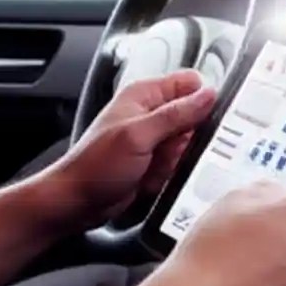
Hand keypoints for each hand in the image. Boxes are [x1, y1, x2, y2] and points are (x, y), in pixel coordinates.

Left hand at [41, 70, 216, 227]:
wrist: (77, 201)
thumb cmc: (96, 164)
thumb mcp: (139, 135)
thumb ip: (176, 114)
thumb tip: (208, 95)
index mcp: (144, 95)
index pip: (189, 84)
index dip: (202, 100)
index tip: (203, 122)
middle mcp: (150, 114)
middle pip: (193, 119)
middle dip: (185, 141)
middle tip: (165, 151)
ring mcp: (152, 139)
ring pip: (187, 146)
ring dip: (174, 161)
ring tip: (151, 166)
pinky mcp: (153, 162)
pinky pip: (177, 166)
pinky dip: (166, 175)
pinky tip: (148, 179)